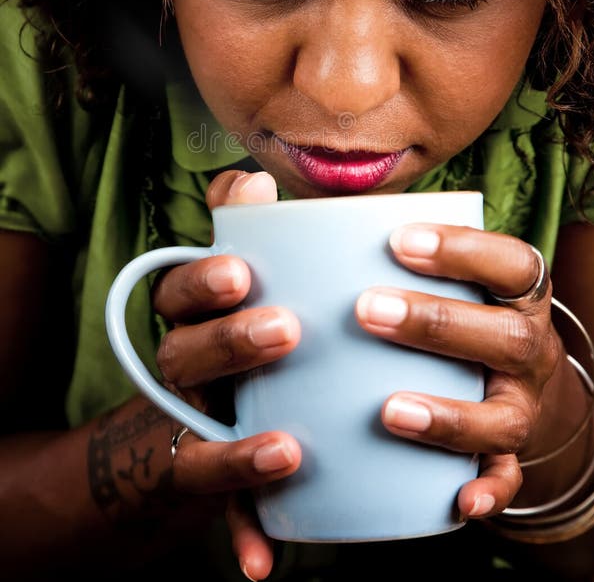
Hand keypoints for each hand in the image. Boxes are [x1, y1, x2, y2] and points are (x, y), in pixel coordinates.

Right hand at [151, 170, 300, 580]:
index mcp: (191, 317)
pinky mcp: (208, 479)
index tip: (240, 270)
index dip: (202, 280)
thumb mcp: (232, 284)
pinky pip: (222, 509)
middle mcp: (184, 369)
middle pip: (185, 356)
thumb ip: (241, 230)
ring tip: (286, 448)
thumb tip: (252, 180)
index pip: (178, 291)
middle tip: (284, 329)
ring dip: (238, 444)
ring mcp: (193, 425)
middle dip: (229, 343)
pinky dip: (241, 533)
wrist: (182, 425)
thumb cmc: (233, 334)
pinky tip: (264, 565)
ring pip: (201, 432)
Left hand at [355, 224, 559, 519]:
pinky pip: (504, 481)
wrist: (503, 375)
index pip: (512, 262)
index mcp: (515, 293)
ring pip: (504, 417)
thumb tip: (266, 197)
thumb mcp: (434, 268)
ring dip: (449, 415)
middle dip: (439, 324)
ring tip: (388, 410)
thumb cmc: (446, 303)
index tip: (398, 240)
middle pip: (506, 336)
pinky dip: (485, 491)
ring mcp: (519, 404)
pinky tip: (455, 499)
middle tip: (368, 310)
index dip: (464, 250)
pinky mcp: (506, 455)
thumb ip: (373, 240)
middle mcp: (527, 347)